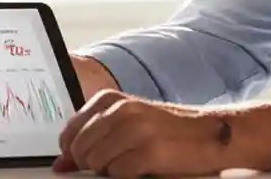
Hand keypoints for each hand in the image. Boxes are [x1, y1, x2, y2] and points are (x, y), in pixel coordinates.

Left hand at [54, 90, 224, 178]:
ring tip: (132, 162)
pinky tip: (144, 166)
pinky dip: (127, 176)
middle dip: (92, 165)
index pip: (69, 133)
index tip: (89, 159)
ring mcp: (135, 129)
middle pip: (79, 150)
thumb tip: (60, 165)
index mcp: (110, 99)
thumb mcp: (127, 125)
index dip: (75, 153)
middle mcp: (121, 110)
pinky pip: (118, 173)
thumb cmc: (168, 131)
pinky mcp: (149, 151)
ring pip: (96, 163)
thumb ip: (93, 138)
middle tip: (116, 162)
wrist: (210, 134)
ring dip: (111, 170)